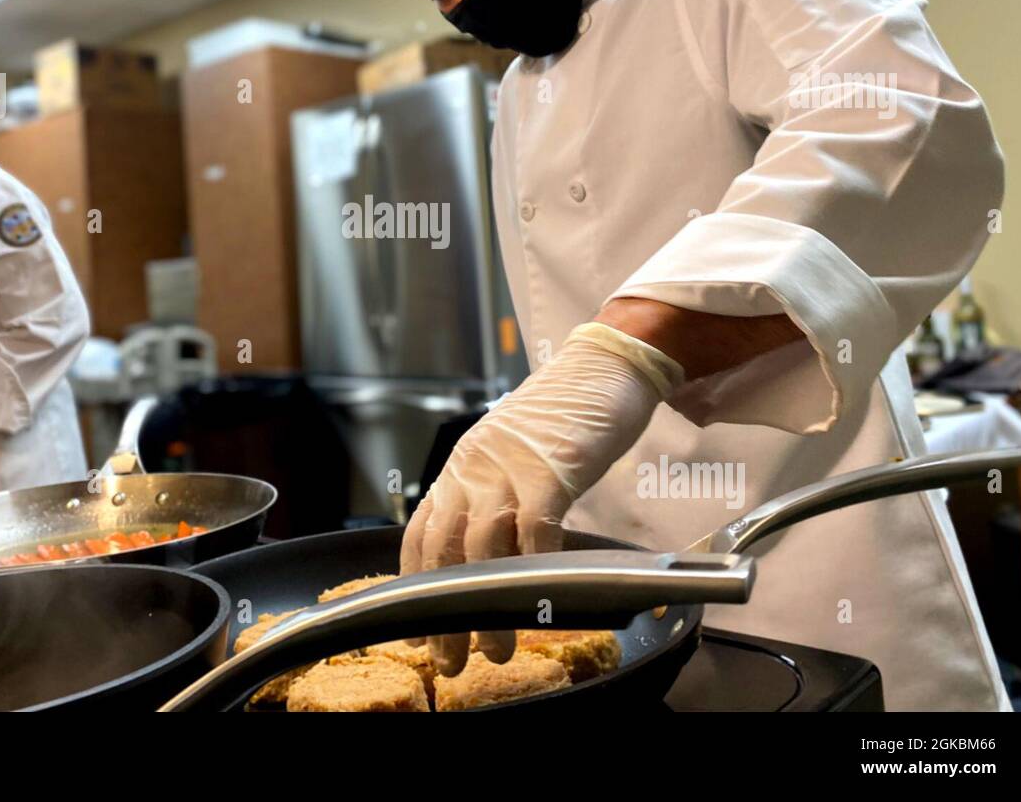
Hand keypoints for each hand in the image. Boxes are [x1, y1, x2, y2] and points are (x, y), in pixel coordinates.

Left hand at [399, 322, 681, 675]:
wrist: (606, 362)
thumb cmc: (566, 414)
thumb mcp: (514, 455)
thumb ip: (497, 496)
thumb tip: (489, 551)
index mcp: (463, 466)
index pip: (420, 530)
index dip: (413, 584)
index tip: (417, 627)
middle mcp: (475, 467)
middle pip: (442, 549)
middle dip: (440, 611)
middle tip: (448, 658)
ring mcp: (509, 467)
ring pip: (482, 550)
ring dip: (487, 607)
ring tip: (496, 648)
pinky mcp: (550, 469)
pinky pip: (534, 530)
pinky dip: (532, 571)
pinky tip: (538, 604)